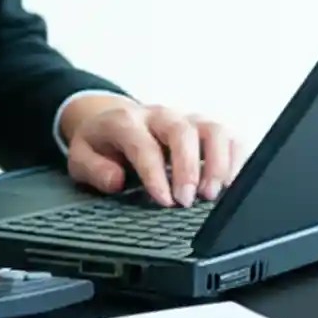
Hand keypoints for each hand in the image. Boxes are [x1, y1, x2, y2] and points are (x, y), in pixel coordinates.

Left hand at [60, 96, 237, 207]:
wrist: (110, 119)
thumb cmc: (101, 143)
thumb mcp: (81, 157)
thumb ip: (94, 169)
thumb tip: (116, 181)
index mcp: (126, 122)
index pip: (145, 145)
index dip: (156, 174)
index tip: (164, 200)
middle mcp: (160, 116)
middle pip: (183, 132)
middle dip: (188, 169)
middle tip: (187, 201)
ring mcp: (186, 119)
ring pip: (213, 129)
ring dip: (218, 163)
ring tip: (213, 194)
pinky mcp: (205, 128)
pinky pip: (230, 137)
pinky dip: (236, 160)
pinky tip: (231, 184)